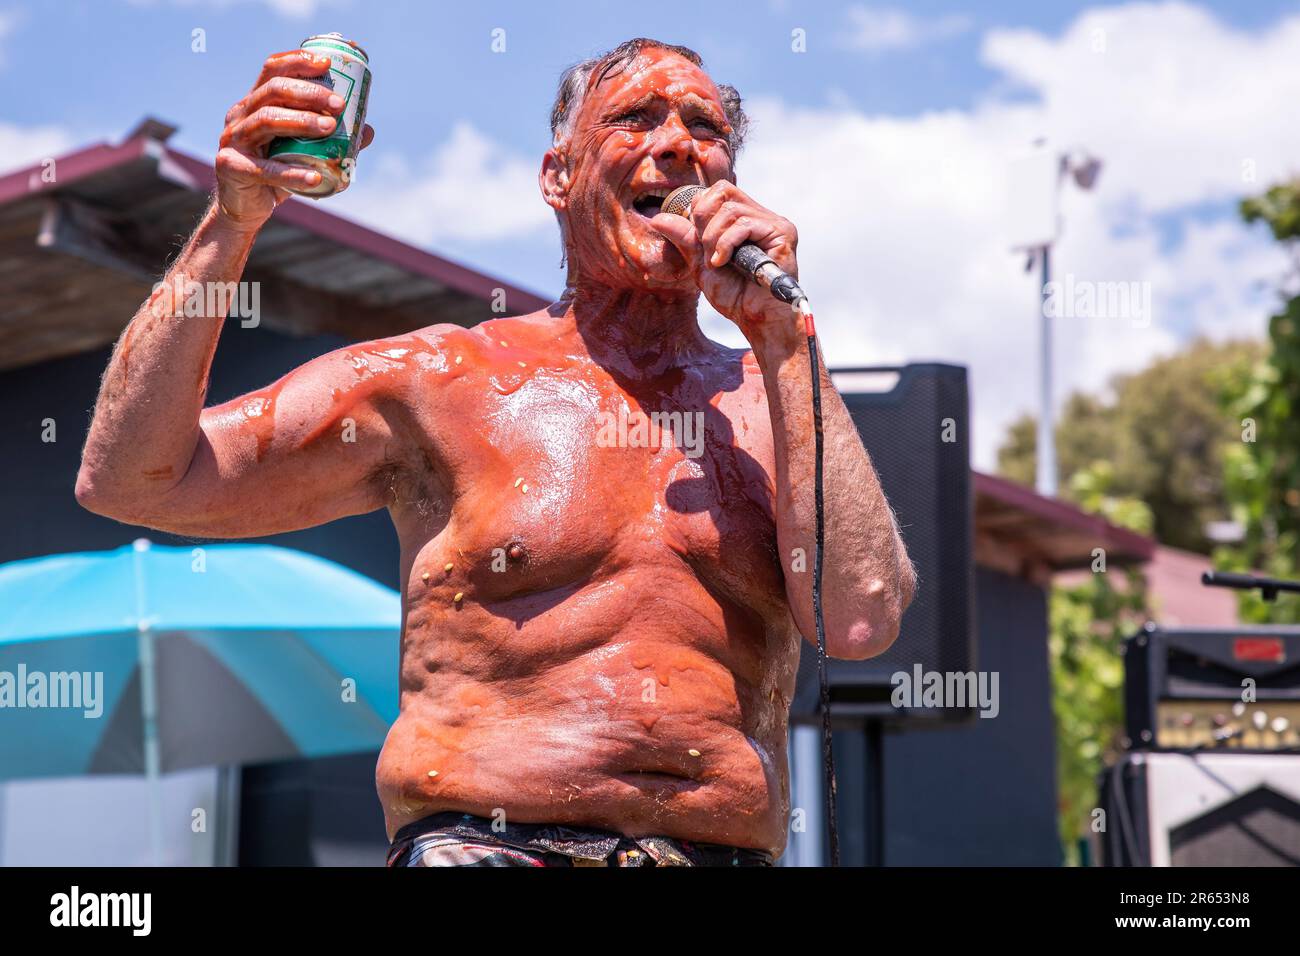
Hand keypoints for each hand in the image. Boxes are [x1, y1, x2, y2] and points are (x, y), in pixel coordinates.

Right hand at [214, 49, 375, 233]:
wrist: (245, 208)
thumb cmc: (275, 175)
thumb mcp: (302, 152)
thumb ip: (330, 139)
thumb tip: (367, 130)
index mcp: (254, 104)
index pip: (272, 71)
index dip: (298, 62)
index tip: (327, 64)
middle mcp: (239, 116)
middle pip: (272, 92)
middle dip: (308, 93)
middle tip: (338, 104)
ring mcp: (232, 140)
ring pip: (266, 121)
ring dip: (301, 121)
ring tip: (330, 127)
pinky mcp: (231, 167)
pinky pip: (266, 169)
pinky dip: (292, 174)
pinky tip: (315, 178)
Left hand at [649, 181, 801, 348]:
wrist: (756, 319)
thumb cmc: (735, 296)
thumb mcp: (701, 264)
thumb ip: (685, 238)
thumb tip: (658, 218)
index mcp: (745, 219)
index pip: (717, 192)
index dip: (699, 211)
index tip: (700, 243)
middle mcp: (761, 216)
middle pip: (722, 191)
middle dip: (704, 221)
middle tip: (707, 252)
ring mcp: (773, 223)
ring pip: (730, 210)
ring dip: (713, 239)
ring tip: (717, 263)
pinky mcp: (781, 233)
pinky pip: (744, 224)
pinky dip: (726, 244)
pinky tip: (723, 263)